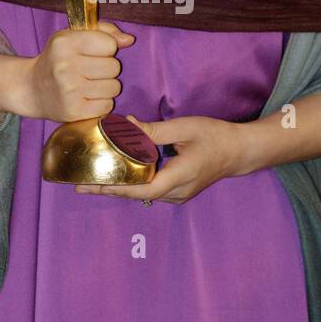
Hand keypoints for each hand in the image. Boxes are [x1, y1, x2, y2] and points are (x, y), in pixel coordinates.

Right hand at [11, 20, 134, 121]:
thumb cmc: (58, 59)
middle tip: (90, 70)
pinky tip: (87, 98)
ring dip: (106, 87)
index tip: (92, 53)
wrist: (32, 89)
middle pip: (114, 67)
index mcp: (65, 43)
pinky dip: (101, 103)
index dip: (105, 49)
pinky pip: (107, 106)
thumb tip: (129, 40)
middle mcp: (65, 66)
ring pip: (114, 87)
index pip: (110, 44)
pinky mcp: (74, 111)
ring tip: (89, 84)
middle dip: (107, 69)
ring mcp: (69, 90)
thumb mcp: (73, 36)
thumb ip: (103, 32)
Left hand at [75, 114, 246, 203]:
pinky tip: (118, 172)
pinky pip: (150, 189)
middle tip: (80, 183)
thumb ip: (154, 131)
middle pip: (137, 194)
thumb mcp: (184, 128)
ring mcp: (178, 194)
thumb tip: (127, 126)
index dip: (115, 188)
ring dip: (120, 185)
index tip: (91, 184)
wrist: (240, 151)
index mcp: (179, 177)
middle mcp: (177, 192)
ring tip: (93, 177)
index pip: (141, 189)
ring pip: (142, 193)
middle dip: (109, 188)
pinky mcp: (178, 191)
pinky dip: (133, 182)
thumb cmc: (216, 137)